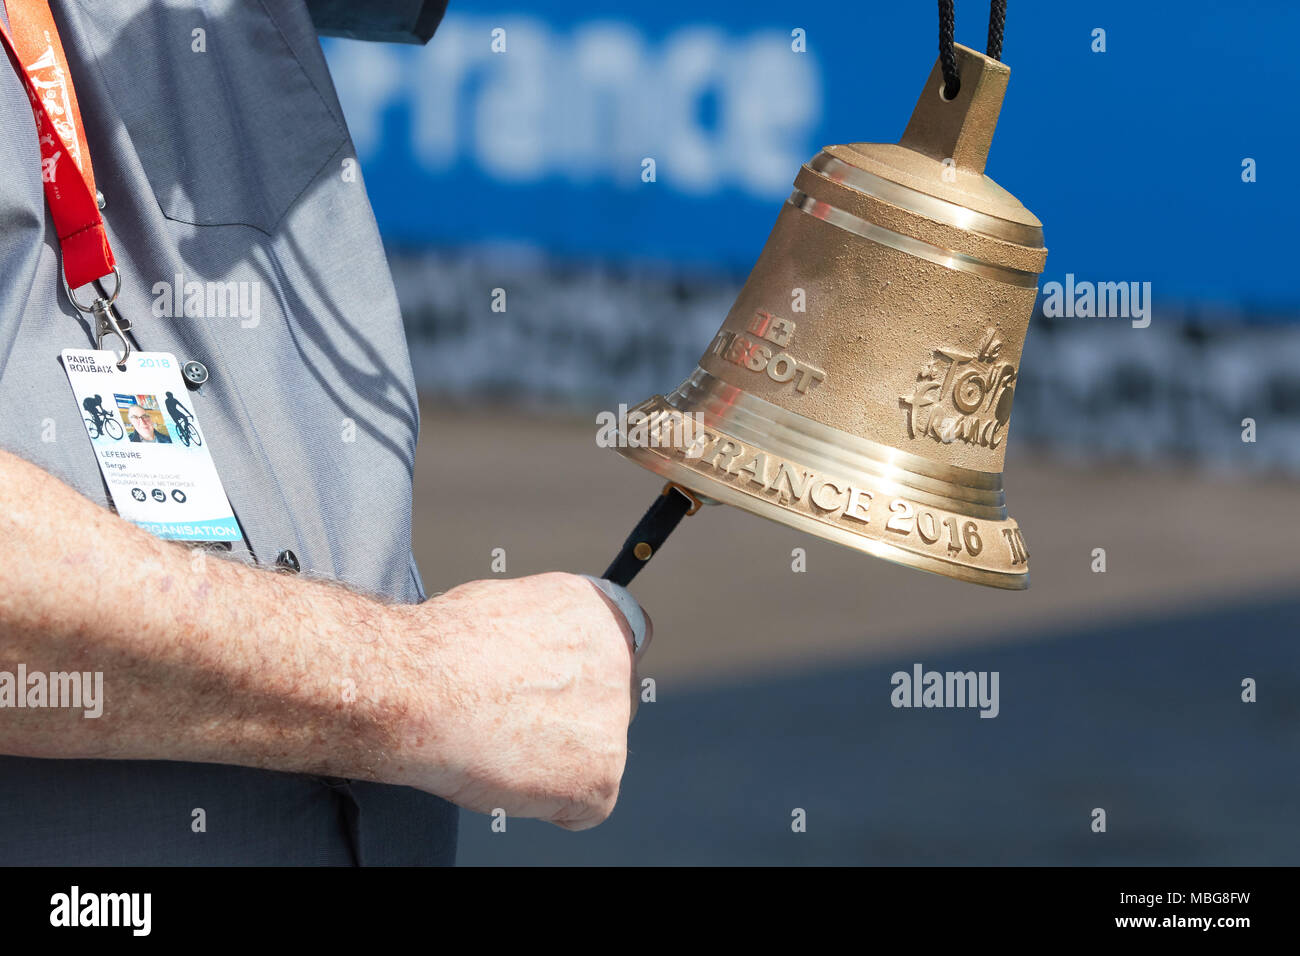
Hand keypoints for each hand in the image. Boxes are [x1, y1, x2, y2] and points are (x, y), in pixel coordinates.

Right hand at [388, 571, 651, 829]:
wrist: (417, 688)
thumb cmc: (440, 647)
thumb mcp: (506, 607)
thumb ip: (543, 635)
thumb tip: (541, 657)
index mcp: (601, 611)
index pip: (622, 646)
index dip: (589, 673)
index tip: (561, 689)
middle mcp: (620, 659)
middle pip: (609, 704)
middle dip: (572, 719)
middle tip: (513, 725)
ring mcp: (615, 719)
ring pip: (592, 755)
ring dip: (553, 760)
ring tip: (493, 745)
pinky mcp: (602, 775)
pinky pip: (583, 805)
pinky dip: (547, 803)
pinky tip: (505, 777)